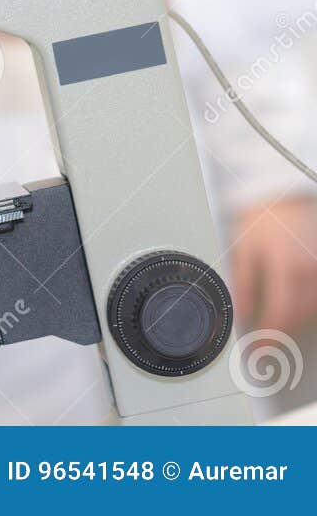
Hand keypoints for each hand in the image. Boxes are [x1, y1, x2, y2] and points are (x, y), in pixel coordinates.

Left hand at [229, 195, 316, 333]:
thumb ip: (241, 285)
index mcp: (287, 267)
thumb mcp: (243, 250)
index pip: (280, 315)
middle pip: (300, 318)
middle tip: (264, 346)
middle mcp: (312, 271)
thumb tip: (240, 316)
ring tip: (273, 328)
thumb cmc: (260, 220)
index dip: (269, 338)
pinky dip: (306, 310)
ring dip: (294, 324)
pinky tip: (291, 310)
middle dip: (281, 336)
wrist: (283, 196)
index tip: (258, 352)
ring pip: (313, 312)